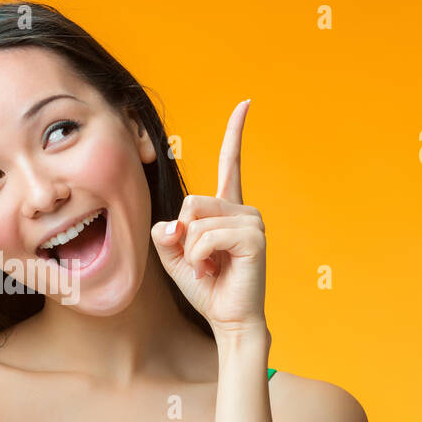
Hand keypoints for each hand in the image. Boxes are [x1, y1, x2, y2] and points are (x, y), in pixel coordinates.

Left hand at [150, 100, 267, 336]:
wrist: (228, 319)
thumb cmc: (206, 287)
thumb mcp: (174, 256)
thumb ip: (167, 233)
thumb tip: (174, 222)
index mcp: (227, 209)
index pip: (230, 163)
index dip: (235, 133)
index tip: (246, 103)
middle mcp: (243, 209)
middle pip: (192, 201)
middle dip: (184, 235)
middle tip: (201, 261)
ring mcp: (252, 221)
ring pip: (197, 221)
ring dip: (192, 251)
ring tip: (209, 268)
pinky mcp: (254, 237)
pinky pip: (207, 236)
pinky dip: (200, 257)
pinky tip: (214, 270)